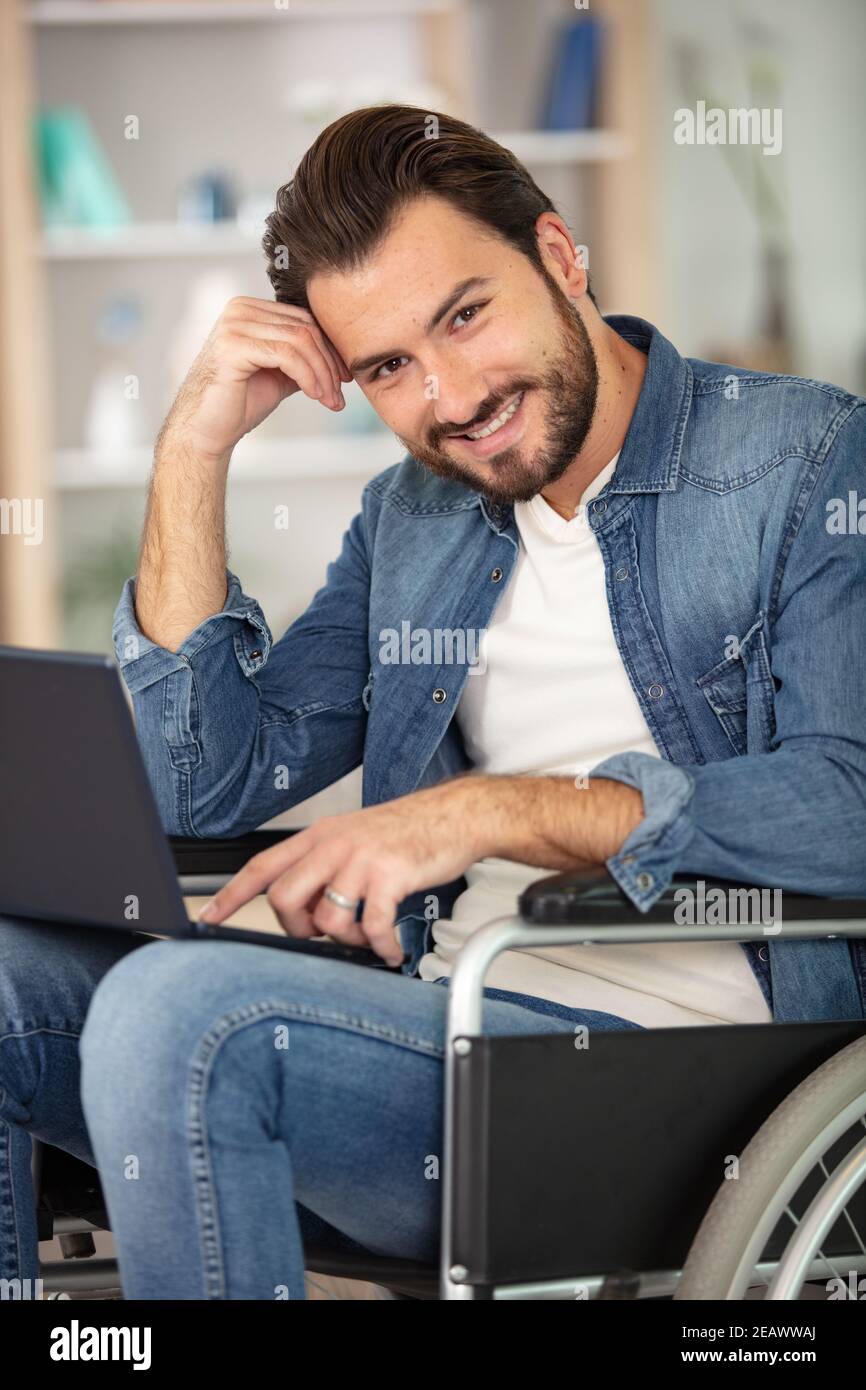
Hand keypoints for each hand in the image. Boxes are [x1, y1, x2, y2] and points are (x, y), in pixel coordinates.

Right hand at [159, 296, 351, 463]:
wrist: (206, 431)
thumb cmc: (239, 404)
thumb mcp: (279, 374)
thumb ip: (302, 358)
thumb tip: (338, 357)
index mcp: (249, 309)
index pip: (303, 319)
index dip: (330, 349)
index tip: (345, 377)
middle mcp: (240, 309)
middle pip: (305, 327)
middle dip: (329, 363)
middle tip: (340, 395)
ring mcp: (234, 324)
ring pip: (300, 340)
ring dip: (322, 374)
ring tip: (331, 401)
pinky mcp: (233, 345)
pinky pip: (286, 355)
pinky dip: (308, 376)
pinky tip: (316, 396)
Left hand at [197, 781, 486, 965]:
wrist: (456, 816)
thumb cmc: (409, 833)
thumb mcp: (355, 840)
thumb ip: (325, 868)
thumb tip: (307, 911)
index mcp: (320, 836)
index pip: (262, 866)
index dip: (231, 895)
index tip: (210, 918)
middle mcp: (334, 844)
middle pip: (284, 898)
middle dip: (298, 928)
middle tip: (324, 933)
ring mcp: (361, 859)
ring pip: (325, 916)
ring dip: (345, 940)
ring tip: (366, 938)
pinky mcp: (390, 875)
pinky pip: (372, 926)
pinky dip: (381, 946)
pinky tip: (392, 948)